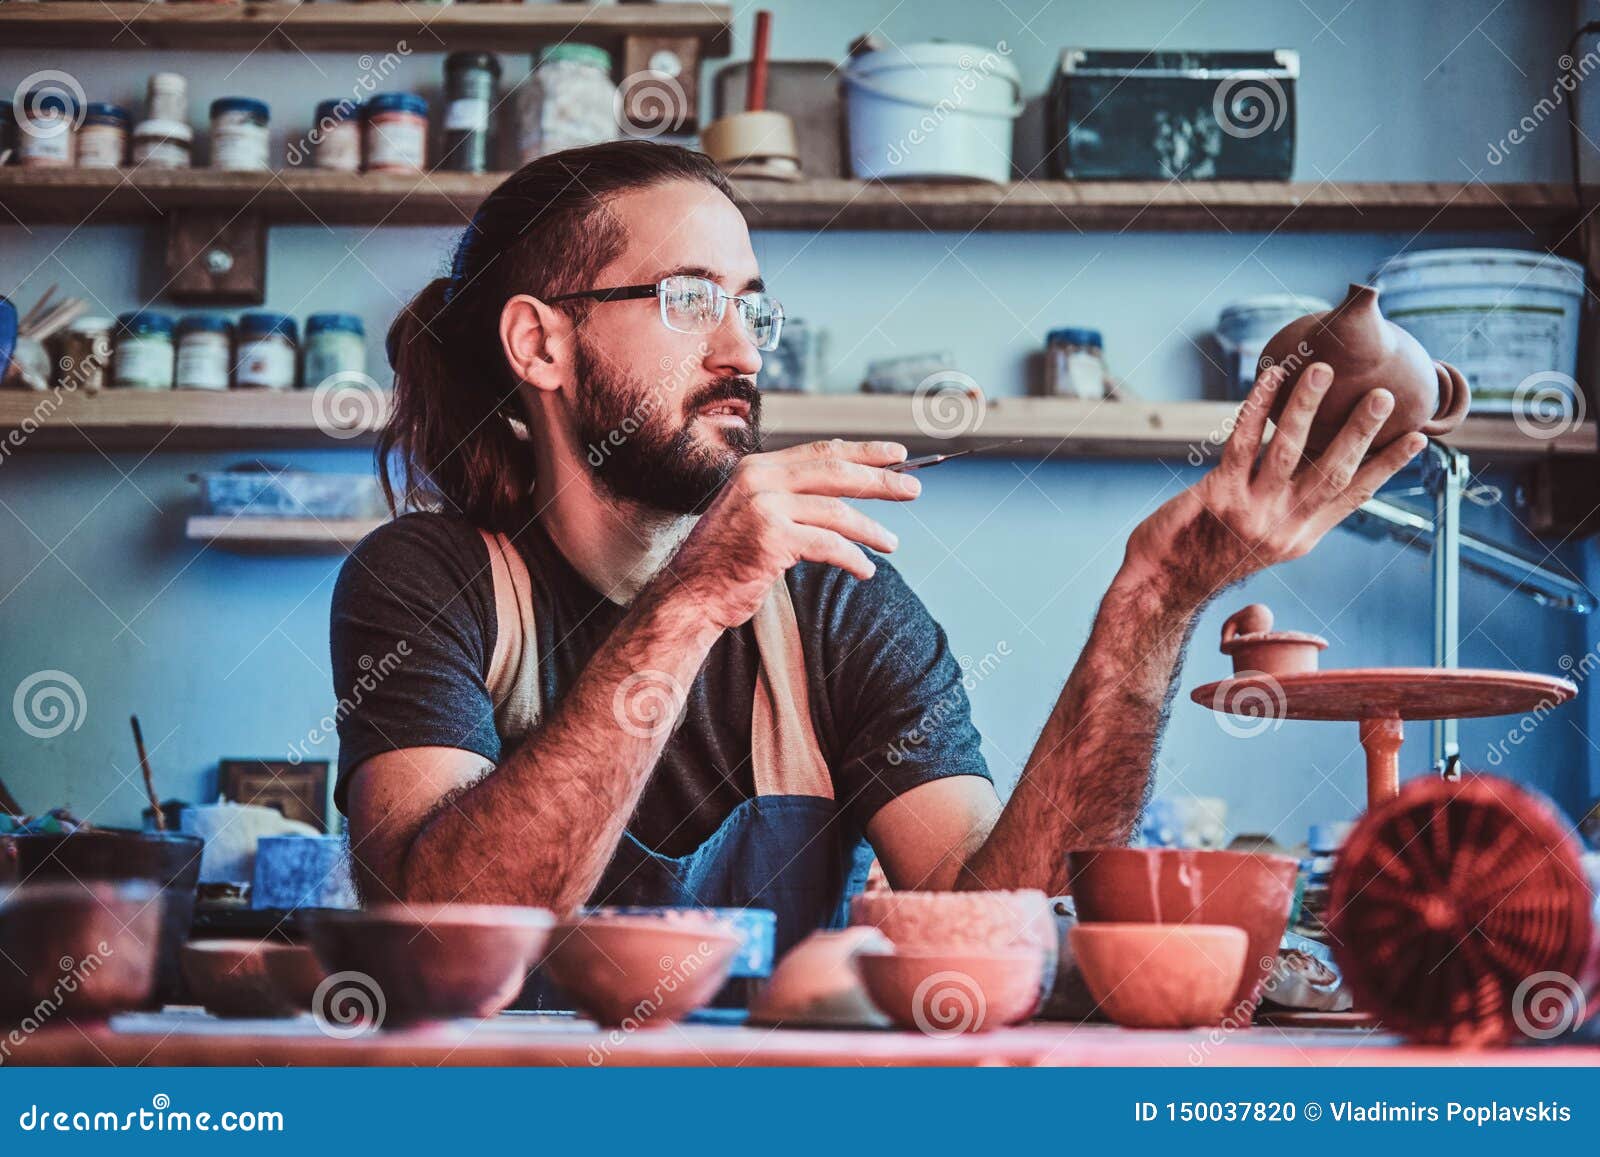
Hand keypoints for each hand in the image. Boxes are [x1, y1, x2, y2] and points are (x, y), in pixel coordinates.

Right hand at [666, 439, 921, 629]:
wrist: (690, 594)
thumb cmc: (726, 560)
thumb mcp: (754, 514)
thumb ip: (788, 497)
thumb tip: (841, 490)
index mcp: (757, 467)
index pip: (821, 452)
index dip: (863, 452)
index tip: (896, 455)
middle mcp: (760, 479)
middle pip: (836, 471)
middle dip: (881, 480)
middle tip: (913, 489)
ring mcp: (764, 507)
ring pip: (837, 511)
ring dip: (871, 529)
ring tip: (891, 543)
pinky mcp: (771, 539)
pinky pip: (828, 545)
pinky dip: (852, 558)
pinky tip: (864, 570)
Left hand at [1124, 362, 1426, 610]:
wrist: (1161, 585)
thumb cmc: (1205, 555)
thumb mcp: (1260, 543)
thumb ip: (1288, 513)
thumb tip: (1314, 472)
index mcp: (1300, 538)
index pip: (1354, 497)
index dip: (1387, 466)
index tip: (1418, 438)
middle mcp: (1283, 527)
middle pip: (1332, 471)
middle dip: (1360, 432)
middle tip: (1384, 395)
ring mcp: (1252, 512)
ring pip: (1289, 451)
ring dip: (1307, 407)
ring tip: (1321, 370)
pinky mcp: (1218, 495)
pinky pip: (1243, 443)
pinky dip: (1258, 407)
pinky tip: (1269, 379)